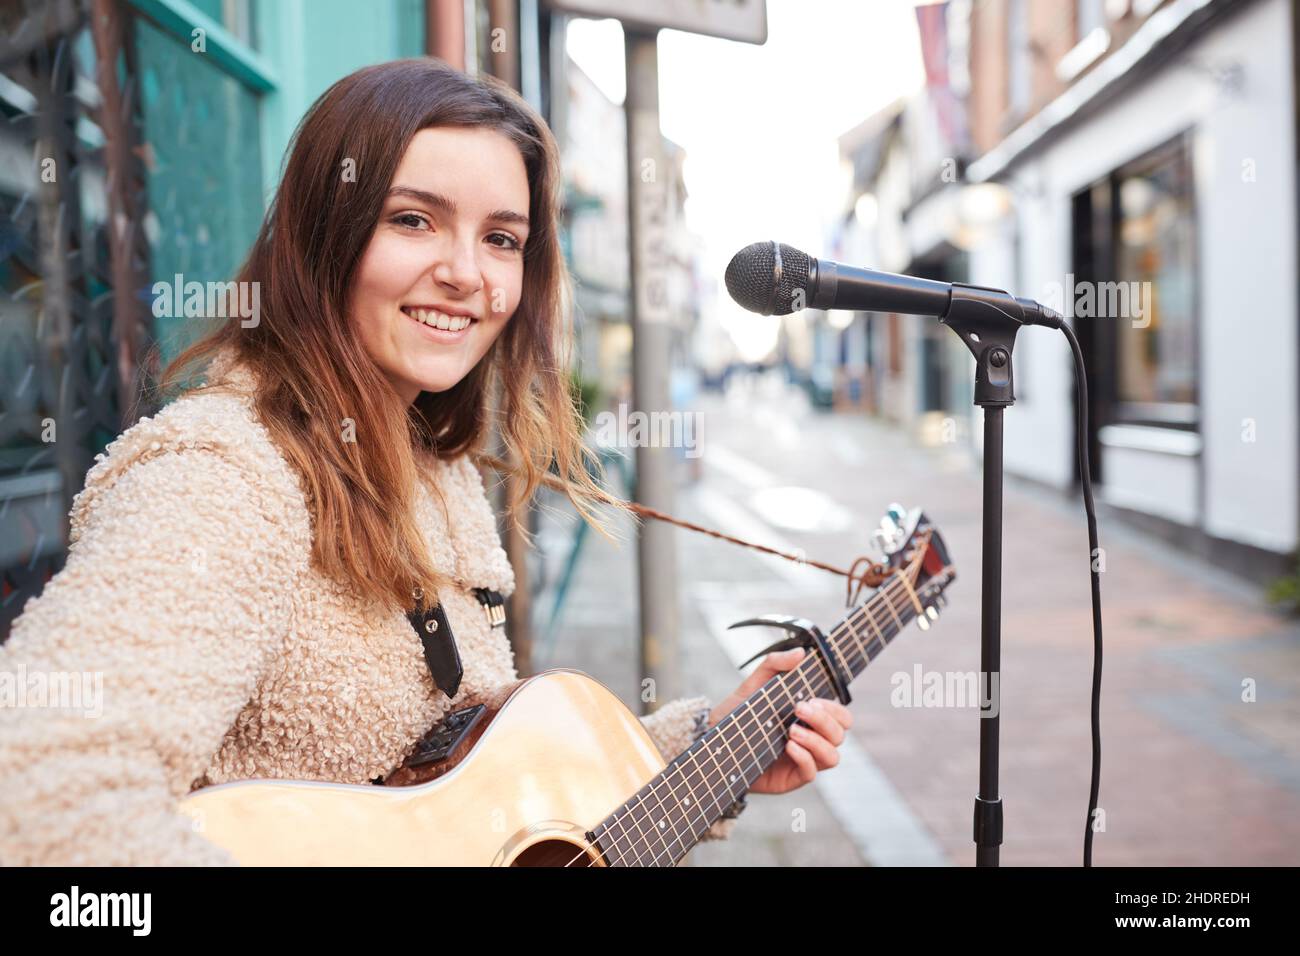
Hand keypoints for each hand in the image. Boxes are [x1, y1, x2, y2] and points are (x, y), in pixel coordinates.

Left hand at [707, 647, 853, 795]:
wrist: (713, 739)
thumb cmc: (739, 712)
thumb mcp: (755, 683)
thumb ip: (776, 664)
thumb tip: (801, 652)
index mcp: (809, 718)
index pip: (841, 716)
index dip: (834, 709)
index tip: (810, 698)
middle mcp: (811, 739)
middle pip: (840, 734)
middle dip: (825, 720)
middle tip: (799, 708)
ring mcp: (803, 759)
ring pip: (833, 757)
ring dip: (817, 741)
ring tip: (791, 730)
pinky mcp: (790, 778)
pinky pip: (812, 772)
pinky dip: (805, 758)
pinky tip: (788, 746)